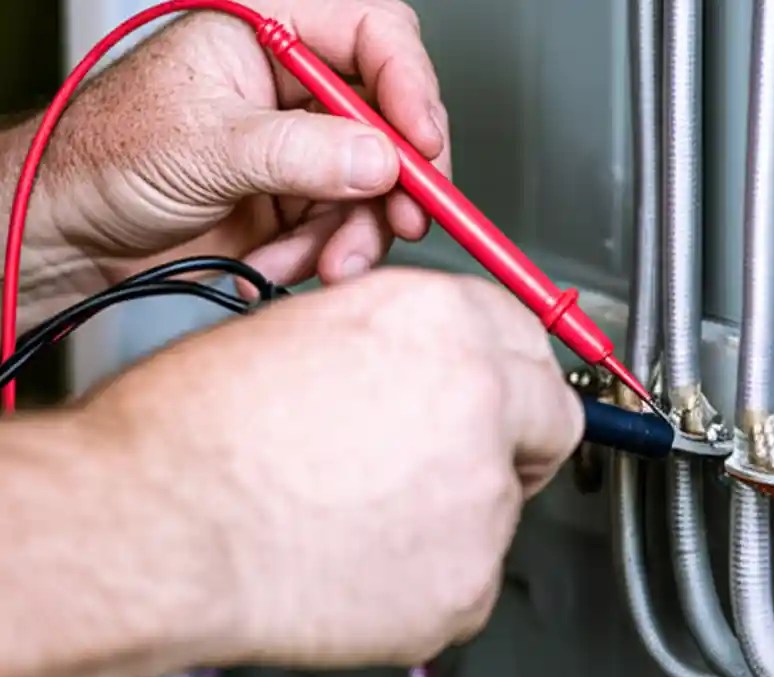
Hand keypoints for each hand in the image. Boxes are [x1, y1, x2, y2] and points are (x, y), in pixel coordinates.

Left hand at [26, 0, 446, 292]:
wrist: (70, 232)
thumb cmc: (104, 156)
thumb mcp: (205, 145)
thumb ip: (299, 152)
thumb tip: (380, 159)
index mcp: (269, 32)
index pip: (373, 35)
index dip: (410, 85)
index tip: (421, 143)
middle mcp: (294, 85)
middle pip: (390, 117)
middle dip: (396, 180)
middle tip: (403, 219)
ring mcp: (302, 145)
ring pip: (375, 184)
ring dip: (355, 234)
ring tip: (328, 263)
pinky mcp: (300, 200)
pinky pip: (345, 227)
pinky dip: (321, 255)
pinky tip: (277, 265)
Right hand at [78, 269, 582, 664]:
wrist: (151, 525)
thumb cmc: (196, 431)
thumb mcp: (311, 332)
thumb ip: (405, 345)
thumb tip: (435, 370)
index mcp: (441, 321)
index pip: (528, 340)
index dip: (509, 372)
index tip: (505, 395)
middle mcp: (482, 398)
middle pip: (552, 417)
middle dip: (519, 436)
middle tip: (457, 457)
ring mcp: (482, 497)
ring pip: (505, 503)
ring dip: (457, 508)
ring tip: (362, 514)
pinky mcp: (466, 585)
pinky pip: (469, 579)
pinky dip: (428, 577)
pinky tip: (356, 562)